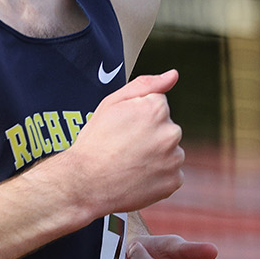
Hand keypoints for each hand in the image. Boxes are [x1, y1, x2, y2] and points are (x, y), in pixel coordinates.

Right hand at [61, 70, 185, 215]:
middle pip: (166, 129)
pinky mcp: (174, 181)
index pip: (158, 107)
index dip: (137, 117)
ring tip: (130, 163)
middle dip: (150, 136)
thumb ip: (145, 85)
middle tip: (124, 148)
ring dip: (156, 156)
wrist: (85, 184)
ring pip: (170, 152)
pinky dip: (158, 176)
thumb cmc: (95, 141)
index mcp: (157, 109)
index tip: (123, 129)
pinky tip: (137, 177)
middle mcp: (171, 132)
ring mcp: (174, 159)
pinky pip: (171, 175)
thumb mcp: (112, 104)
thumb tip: (173, 75)